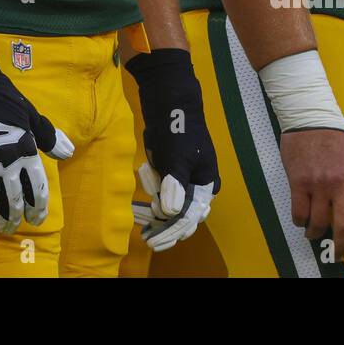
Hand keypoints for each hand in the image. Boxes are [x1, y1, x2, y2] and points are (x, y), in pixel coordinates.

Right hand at [0, 4, 72, 235]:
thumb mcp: (31, 116)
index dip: (37, 209)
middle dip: (12, 219)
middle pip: (12, 202)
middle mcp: (5, 163)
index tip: (35, 220)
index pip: (36, 190)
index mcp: (25, 152)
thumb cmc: (3, 99)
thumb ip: (48, 137)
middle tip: (10, 228)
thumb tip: (68, 152)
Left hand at [126, 48, 218, 249]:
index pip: (190, 217)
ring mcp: (182, 180)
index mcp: (206, 184)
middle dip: (162, 225)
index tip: (154, 241)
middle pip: (180, 216)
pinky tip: (139, 190)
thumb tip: (170, 213)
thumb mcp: (178, 158)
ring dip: (153, 206)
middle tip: (145, 236)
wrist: (168, 103)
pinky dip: (150, 192)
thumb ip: (175, 186)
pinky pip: (159, 192)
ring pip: (167, 205)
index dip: (172, 232)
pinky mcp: (169, 172)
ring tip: (137, 206)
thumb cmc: (178, 129)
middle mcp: (196, 186)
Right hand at [279, 129, 343, 261]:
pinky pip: (299, 211)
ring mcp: (317, 184)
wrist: (311, 118)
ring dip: (316, 233)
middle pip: (343, 226)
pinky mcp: (298, 181)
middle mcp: (339, 185)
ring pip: (318, 222)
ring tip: (314, 233)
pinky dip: (300, 221)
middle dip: (342, 246)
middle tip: (339, 254)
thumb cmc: (340, 136)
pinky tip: (302, 220)